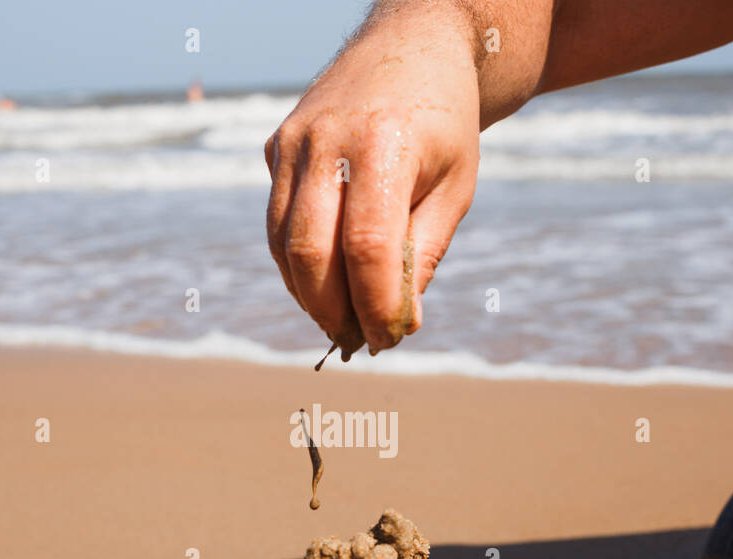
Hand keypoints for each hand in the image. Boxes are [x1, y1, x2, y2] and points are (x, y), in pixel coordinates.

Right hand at [265, 16, 480, 357]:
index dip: (373, 304)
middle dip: (332, 309)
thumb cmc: (443, 124)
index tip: (387, 338)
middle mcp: (327, 139)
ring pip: (282, 242)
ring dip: (308, 294)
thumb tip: (400, 321)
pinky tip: (324, 281)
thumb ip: (425, 253)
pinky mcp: (276, 145)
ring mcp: (293, 140)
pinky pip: (276, 220)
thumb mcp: (456, 187)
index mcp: (383, 144)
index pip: (367, 247)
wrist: (412, 46)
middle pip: (310, 251)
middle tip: (357, 339)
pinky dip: (296, 262)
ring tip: (340, 319)